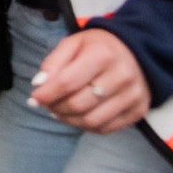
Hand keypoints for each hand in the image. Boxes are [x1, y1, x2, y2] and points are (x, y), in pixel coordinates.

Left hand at [29, 27, 150, 133]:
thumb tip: (38, 84)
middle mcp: (121, 76)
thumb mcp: (73, 44)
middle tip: (47, 104)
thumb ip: (53, 63)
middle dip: (56, 108)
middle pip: (78, 104)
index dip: (46, 94)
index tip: (34, 98)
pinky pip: (106, 128)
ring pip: (91, 120)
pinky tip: (78, 116)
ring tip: (60, 111)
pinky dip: (86, 126)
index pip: (67, 83)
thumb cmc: (99, 47)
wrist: (137, 51)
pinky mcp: (138, 110)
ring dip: (69, 120)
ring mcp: (133, 96)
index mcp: (102, 55)